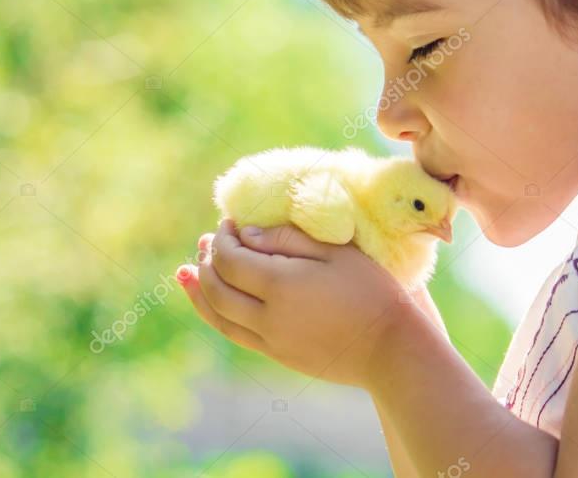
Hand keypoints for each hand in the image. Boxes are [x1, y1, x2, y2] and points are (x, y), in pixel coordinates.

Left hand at [176, 219, 410, 387]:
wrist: (392, 348)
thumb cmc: (372, 290)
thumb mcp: (336, 252)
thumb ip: (288, 240)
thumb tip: (245, 235)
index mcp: (281, 285)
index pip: (232, 258)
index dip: (223, 238)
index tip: (228, 222)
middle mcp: (268, 317)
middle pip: (218, 288)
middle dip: (207, 261)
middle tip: (206, 241)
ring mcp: (271, 341)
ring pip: (219, 317)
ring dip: (199, 292)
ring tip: (185, 273)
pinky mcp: (279, 355)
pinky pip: (235, 334)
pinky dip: (216, 315)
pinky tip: (211, 304)